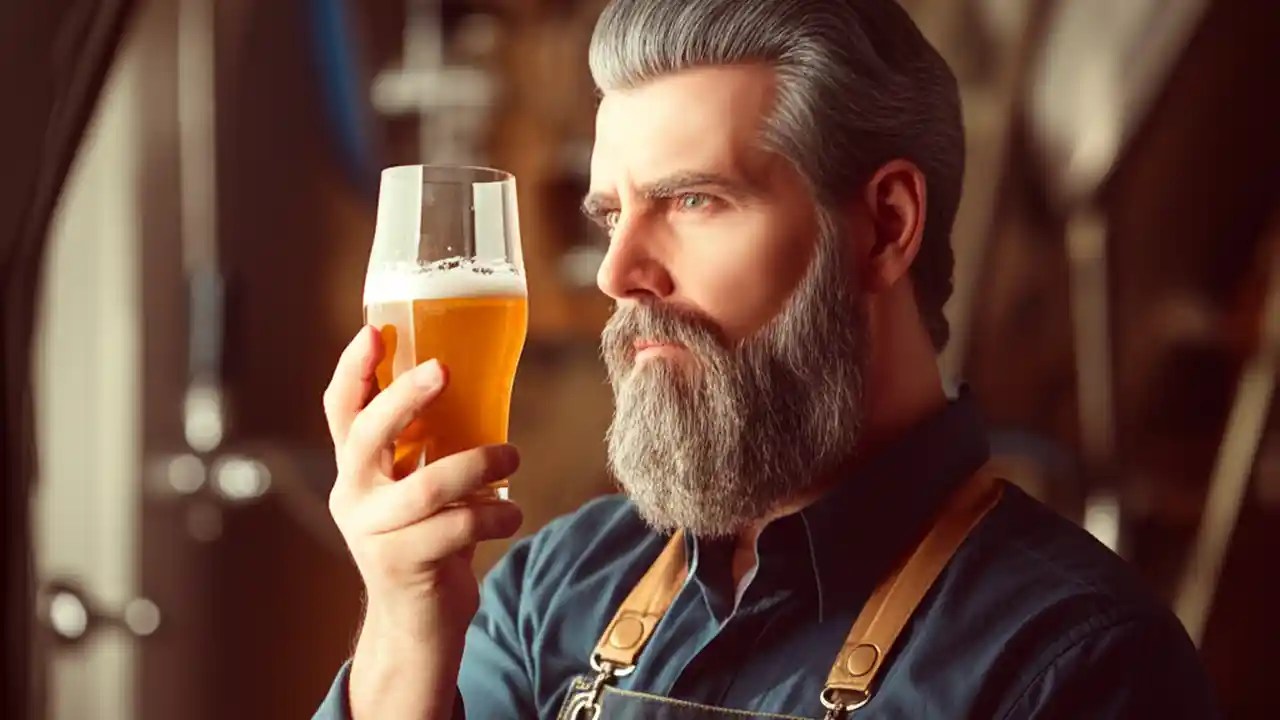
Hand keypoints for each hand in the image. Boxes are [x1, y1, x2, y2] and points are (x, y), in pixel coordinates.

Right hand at [323, 326, 522, 717]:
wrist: (418, 626)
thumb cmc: (428, 543)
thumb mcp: (416, 490)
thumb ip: (427, 448)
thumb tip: (474, 382)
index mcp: (355, 470)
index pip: (340, 410)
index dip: (353, 369)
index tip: (374, 330)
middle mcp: (353, 496)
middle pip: (367, 435)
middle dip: (405, 397)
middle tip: (444, 367)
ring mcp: (373, 534)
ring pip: (425, 486)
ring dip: (478, 463)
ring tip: (512, 456)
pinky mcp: (402, 566)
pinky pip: (456, 528)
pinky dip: (495, 514)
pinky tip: (512, 514)